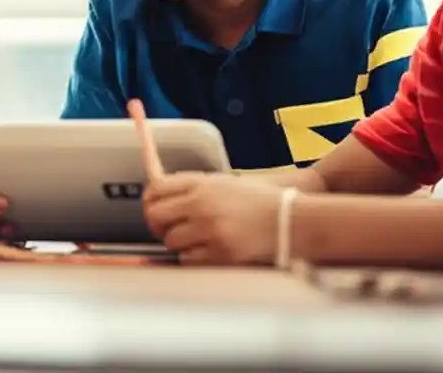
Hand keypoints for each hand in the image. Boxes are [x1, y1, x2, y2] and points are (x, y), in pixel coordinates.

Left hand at [143, 172, 284, 265]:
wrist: (293, 220)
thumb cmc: (261, 201)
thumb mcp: (224, 182)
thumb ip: (192, 187)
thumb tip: (159, 194)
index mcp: (202, 184)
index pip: (156, 188)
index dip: (149, 199)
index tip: (152, 206)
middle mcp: (202, 205)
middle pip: (156, 216)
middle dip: (157, 224)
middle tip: (165, 228)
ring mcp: (210, 231)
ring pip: (171, 241)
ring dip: (179, 242)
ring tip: (197, 238)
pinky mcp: (220, 255)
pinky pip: (188, 260)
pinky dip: (193, 257)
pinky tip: (208, 250)